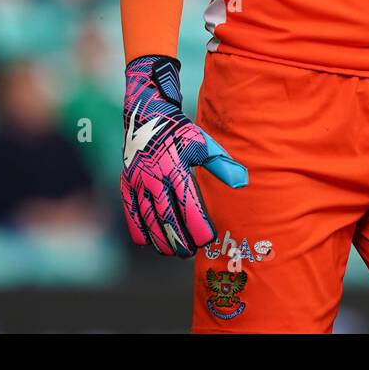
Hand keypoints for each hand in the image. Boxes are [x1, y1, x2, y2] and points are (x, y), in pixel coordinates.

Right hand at [121, 55, 247, 255]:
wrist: (147, 116)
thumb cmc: (180, 133)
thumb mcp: (203, 144)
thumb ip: (222, 165)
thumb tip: (242, 182)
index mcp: (176, 168)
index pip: (188, 204)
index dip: (197, 225)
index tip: (208, 239)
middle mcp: (154, 178)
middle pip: (167, 218)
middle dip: (180, 239)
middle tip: (191, 253)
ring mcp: (138, 183)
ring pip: (148, 220)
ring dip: (161, 240)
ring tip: (175, 252)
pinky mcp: (127, 185)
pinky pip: (131, 214)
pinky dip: (140, 232)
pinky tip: (151, 243)